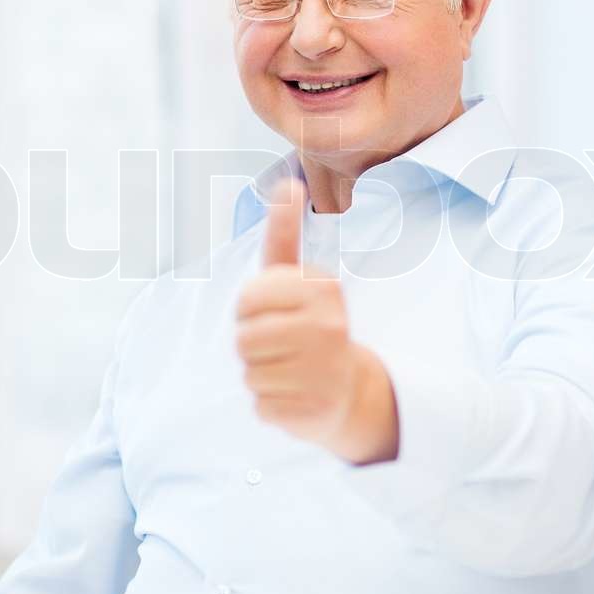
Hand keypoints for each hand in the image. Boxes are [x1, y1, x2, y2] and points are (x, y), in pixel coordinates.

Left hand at [234, 176, 398, 463]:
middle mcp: (328, 327)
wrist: (350, 389)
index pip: (246, 298)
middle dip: (253, 345)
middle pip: (243, 339)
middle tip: (283, 346)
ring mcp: (324, 372)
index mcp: (322, 288)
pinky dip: (271, 404)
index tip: (275, 313)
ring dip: (261, 375)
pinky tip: (297, 395)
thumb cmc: (313, 325)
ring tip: (291, 369)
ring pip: (249, 374)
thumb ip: (286, 233)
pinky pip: (260, 406)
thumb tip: (288, 182)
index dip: (250, 309)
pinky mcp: (314, 412)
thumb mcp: (300, 278)